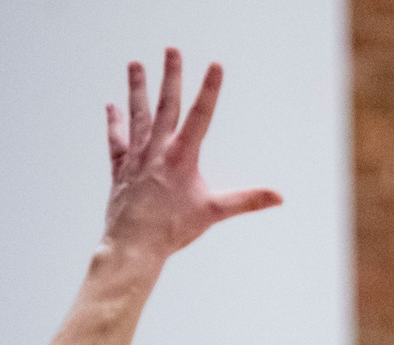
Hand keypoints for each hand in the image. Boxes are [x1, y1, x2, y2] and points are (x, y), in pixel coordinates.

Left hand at [102, 49, 281, 261]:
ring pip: (138, 115)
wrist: (134, 245)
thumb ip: (248, 200)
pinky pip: (117, 139)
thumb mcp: (214, 212)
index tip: (215, 64)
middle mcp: (157, 149)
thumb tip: (280, 197)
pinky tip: (113, 106)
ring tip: (136, 64)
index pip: (200, 116)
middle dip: (171, 76)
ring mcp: (136, 156)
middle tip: (172, 50)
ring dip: (137, 89)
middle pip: (166, 105)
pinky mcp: (121, 168)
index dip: (210, 89)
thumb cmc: (174, 229)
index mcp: (182, 156)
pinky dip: (115, 122)